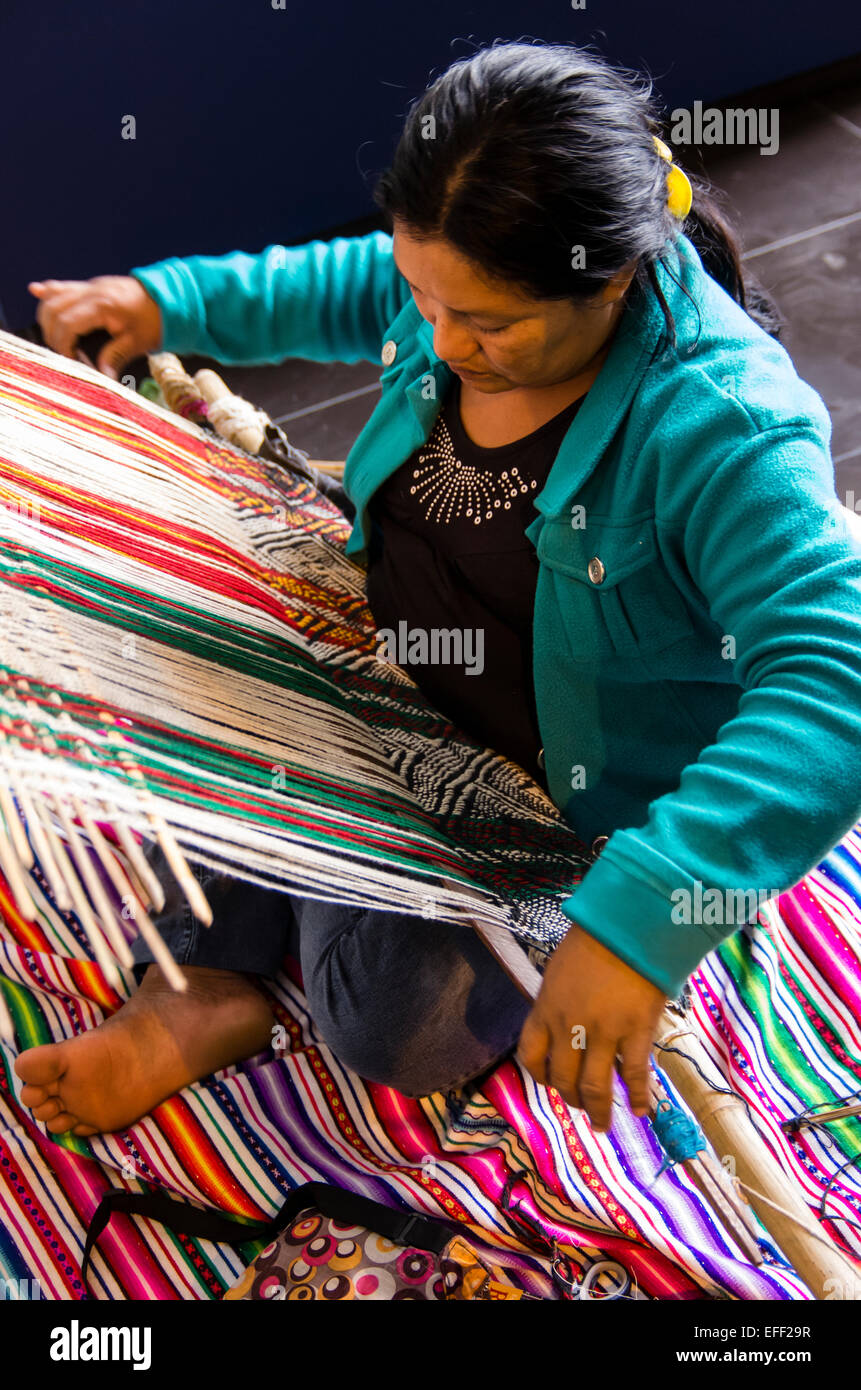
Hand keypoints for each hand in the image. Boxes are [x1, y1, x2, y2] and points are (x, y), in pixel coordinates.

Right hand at [28, 275, 161, 377]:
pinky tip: (35, 290)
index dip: (63, 345)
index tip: (72, 361)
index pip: (67, 323)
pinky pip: (64, 286)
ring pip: (53, 296)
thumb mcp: (138, 342)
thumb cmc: (156, 320)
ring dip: (47, 316)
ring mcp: (90, 286)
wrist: (170, 298)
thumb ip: (116, 356)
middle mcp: (91, 291)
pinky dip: (48, 291)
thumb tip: (101, 376)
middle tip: (64, 354)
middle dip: (51, 334)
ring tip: (55, 338)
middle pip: (53, 309)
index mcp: (102, 305)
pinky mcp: (91, 286)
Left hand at [516, 924, 665, 1130]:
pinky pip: (634, 1074)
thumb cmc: (594, 940)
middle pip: (564, 1078)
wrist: (629, 925)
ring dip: (599, 1112)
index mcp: (546, 1008)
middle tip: (581, 1107)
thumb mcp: (560, 970)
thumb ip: (558, 1002)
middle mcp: (569, 1026)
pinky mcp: (636, 1032)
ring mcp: (603, 1032)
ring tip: (603, 1125)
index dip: (541, 1076)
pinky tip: (640, 1111)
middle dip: (571, 1098)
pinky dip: (637, 1097)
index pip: (531, 1056)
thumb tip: (562, 1026)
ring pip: (596, 1087)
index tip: (551, 1082)